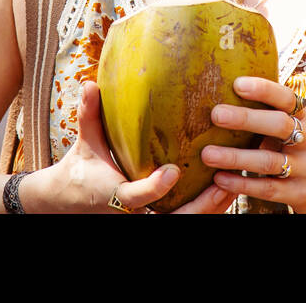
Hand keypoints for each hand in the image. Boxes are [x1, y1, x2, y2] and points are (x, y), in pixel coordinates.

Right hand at [35, 80, 235, 212]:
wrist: (72, 200)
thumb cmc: (83, 168)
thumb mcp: (86, 142)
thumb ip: (90, 114)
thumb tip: (90, 84)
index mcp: (115, 194)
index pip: (136, 197)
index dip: (155, 187)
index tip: (174, 171)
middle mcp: (134, 211)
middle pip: (169, 219)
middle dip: (197, 206)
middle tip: (221, 184)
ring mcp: (146, 216)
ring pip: (181, 221)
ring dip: (208, 208)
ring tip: (232, 185)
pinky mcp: (157, 215)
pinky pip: (183, 217)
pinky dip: (205, 209)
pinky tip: (226, 191)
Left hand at [200, 76, 305, 213]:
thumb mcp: (300, 130)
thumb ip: (273, 117)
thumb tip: (228, 98)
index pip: (288, 99)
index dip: (264, 90)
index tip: (238, 83)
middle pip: (279, 126)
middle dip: (246, 119)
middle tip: (216, 114)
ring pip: (269, 161)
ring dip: (236, 157)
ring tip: (207, 154)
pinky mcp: (299, 194)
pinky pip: (268, 189)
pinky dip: (241, 184)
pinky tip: (220, 179)